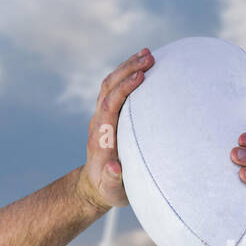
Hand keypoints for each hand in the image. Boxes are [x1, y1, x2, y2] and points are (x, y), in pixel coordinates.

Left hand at [77, 48, 154, 210]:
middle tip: (150, 57)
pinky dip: (126, 74)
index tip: (141, 76)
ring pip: (110, 85)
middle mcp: (99, 124)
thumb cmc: (110, 190)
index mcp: (102, 139)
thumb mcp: (113, 191)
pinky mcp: (107, 115)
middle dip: (127, 70)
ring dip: (127, 67)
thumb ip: (114, 180)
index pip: (109, 107)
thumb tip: (114, 167)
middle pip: (108, 89)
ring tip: (148, 53)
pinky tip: (142, 65)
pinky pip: (114, 89)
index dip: (124, 90)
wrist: (95, 185)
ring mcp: (101, 117)